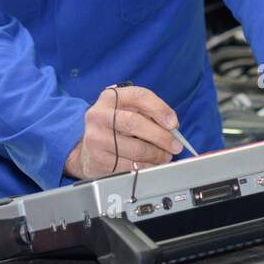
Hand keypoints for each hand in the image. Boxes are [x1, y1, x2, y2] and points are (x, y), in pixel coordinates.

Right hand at [64, 84, 181, 179]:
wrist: (87, 150)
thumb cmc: (114, 128)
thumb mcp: (127, 111)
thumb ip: (148, 114)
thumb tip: (172, 128)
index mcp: (110, 97)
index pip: (138, 96)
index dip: (160, 109)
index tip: (174, 124)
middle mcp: (99, 115)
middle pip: (135, 123)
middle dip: (161, 136)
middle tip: (175, 145)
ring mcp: (96, 138)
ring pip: (135, 148)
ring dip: (156, 155)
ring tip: (165, 156)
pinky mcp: (98, 160)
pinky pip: (130, 166)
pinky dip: (146, 167)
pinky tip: (152, 164)